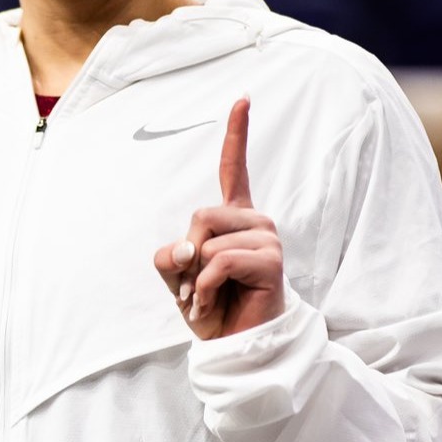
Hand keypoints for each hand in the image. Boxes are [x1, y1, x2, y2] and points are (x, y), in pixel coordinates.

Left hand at [153, 97, 285, 339]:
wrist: (233, 343)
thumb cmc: (209, 304)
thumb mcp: (176, 274)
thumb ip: (171, 253)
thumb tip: (189, 247)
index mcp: (233, 217)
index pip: (235, 168)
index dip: (237, 133)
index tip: (243, 98)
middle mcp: (255, 221)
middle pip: (201, 214)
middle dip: (188, 251)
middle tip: (197, 282)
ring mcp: (267, 239)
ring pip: (208, 240)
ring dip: (196, 276)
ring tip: (208, 294)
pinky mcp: (271, 261)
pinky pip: (218, 261)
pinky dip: (204, 287)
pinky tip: (213, 302)